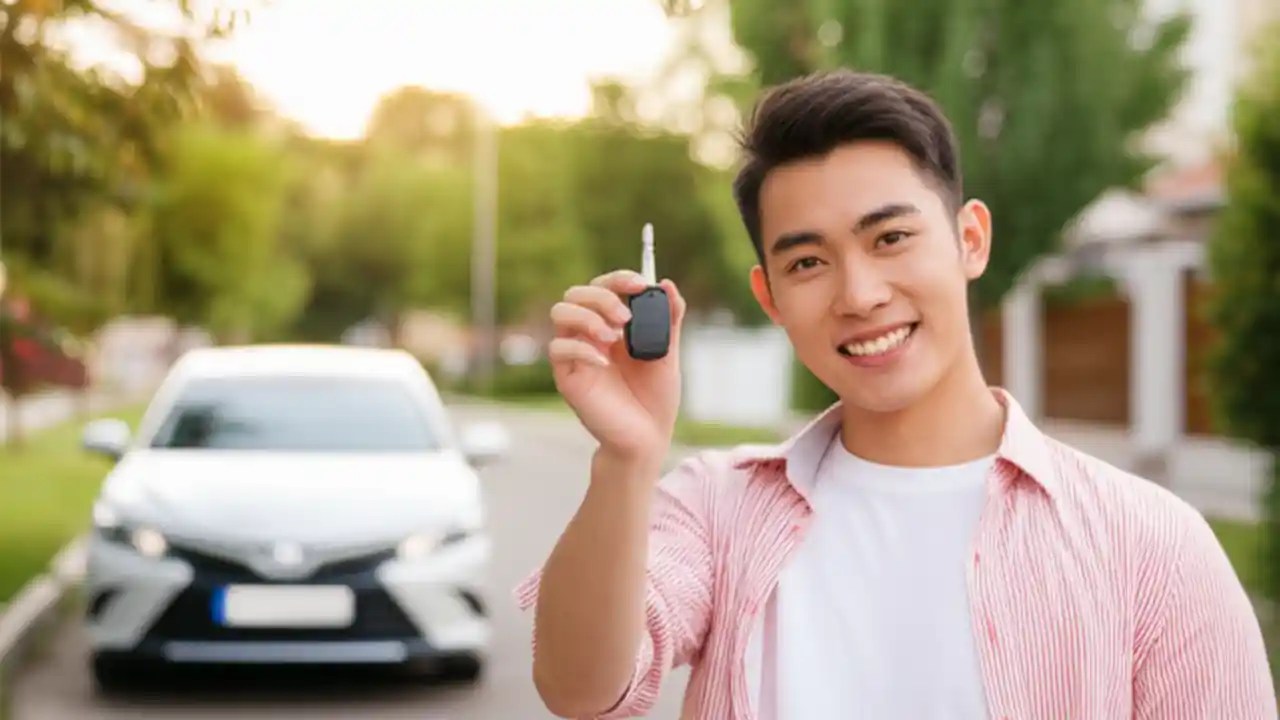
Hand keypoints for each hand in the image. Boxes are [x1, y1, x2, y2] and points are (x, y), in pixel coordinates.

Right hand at [548, 270, 685, 462]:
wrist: (648, 438)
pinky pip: (558, 349)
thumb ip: (669, 319)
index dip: (618, 278)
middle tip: (626, 317)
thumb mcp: (669, 353)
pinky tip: (605, 363)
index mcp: (613, 324)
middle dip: (601, 296)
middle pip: (576, 293)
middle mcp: (590, 334)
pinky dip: (582, 348)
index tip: (640, 284)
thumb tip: (666, 284)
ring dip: (587, 317)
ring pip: (560, 313)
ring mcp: (577, 354)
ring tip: (613, 337)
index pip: (603, 285)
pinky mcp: (567, 376)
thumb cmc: (656, 398)